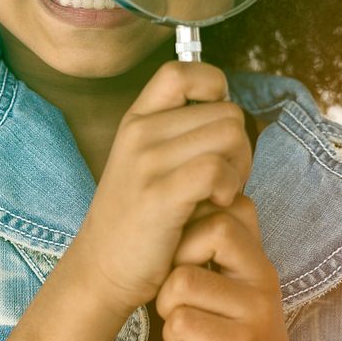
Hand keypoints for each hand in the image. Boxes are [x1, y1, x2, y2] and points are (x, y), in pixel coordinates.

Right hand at [66, 61, 253, 318]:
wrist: (102, 269)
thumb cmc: (138, 219)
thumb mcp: (145, 162)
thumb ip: (179, 134)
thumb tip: (233, 117)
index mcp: (137, 119)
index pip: (181, 71)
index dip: (212, 88)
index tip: (213, 126)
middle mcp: (139, 131)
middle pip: (226, 111)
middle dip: (239, 146)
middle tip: (222, 179)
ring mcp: (147, 162)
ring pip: (230, 136)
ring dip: (239, 169)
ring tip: (218, 193)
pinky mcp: (160, 195)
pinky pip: (218, 169)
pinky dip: (229, 188)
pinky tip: (214, 205)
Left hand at [154, 196, 309, 340]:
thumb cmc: (228, 334)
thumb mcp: (227, 285)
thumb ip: (214, 249)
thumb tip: (182, 200)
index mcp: (257, 259)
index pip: (232, 204)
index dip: (196, 220)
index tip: (188, 254)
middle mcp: (263, 277)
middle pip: (210, 228)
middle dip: (176, 262)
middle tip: (181, 294)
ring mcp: (256, 311)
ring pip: (182, 279)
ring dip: (168, 307)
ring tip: (184, 324)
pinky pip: (182, 321)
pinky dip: (173, 338)